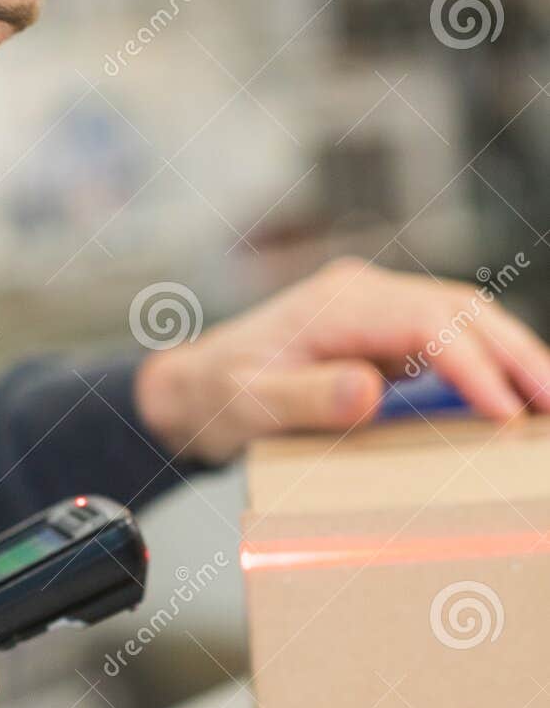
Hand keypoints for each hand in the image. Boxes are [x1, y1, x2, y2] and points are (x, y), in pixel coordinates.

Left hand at [134, 259, 549, 463]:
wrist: (193, 388)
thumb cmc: (217, 395)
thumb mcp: (250, 403)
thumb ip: (307, 398)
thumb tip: (369, 391)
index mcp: (335, 305)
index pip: (426, 323)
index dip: (472, 366)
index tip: (504, 411)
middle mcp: (364, 295)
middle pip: (461, 309)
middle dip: (515, 354)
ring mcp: (377, 310)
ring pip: (465, 318)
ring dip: (512, 355)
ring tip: (548, 402)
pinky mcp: (384, 332)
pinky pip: (450, 338)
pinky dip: (488, 362)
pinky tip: (515, 395)